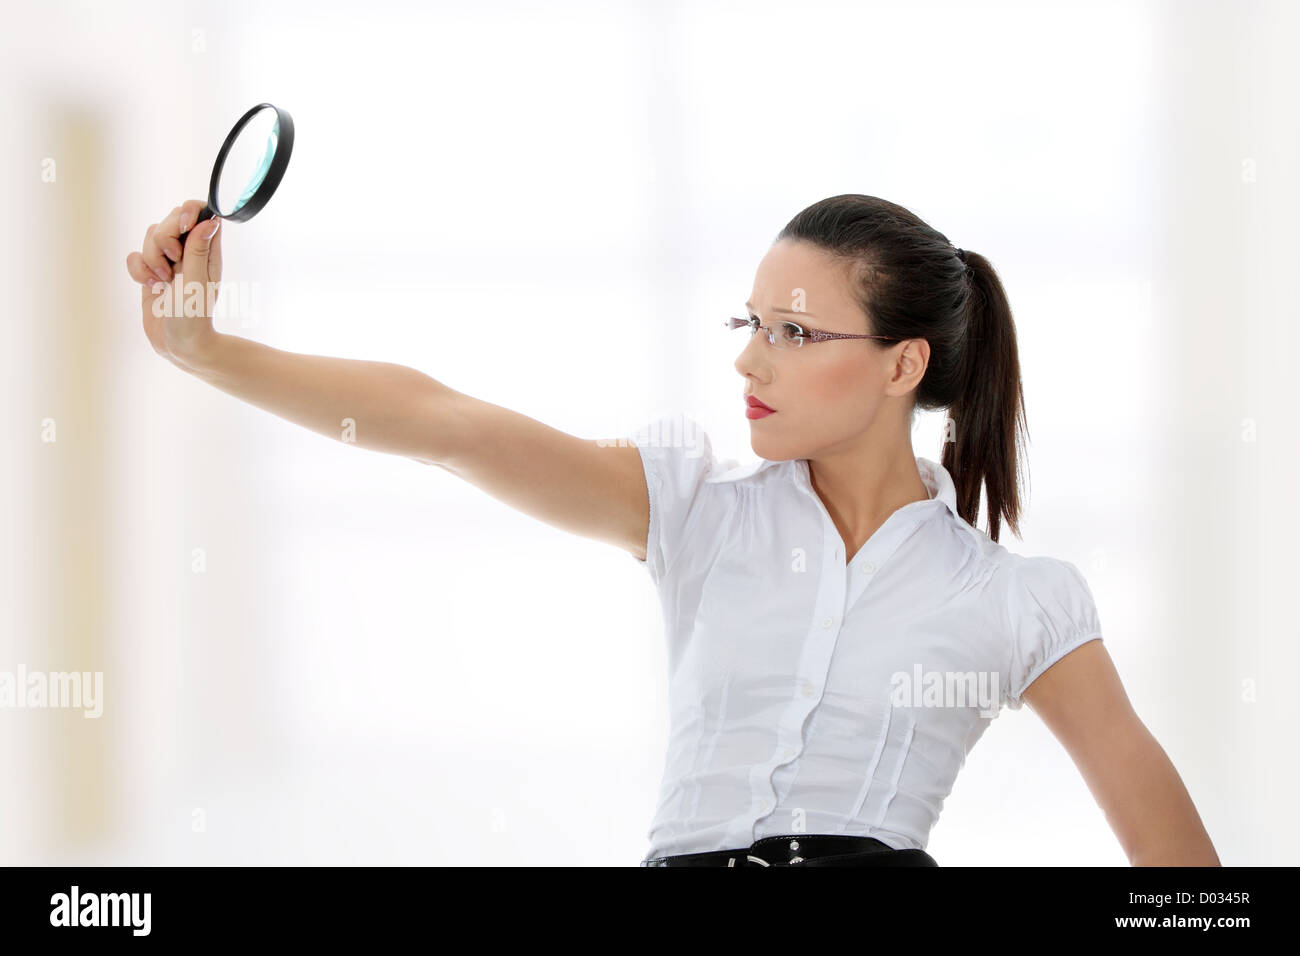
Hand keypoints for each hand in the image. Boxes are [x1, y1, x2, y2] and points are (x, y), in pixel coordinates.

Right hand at [125, 199, 223, 367]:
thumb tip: (211, 220)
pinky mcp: (150, 272)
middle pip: (169, 220)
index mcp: (207, 250)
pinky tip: (151, 287)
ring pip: (150, 237)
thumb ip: (199, 250)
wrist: (177, 343)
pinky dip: (139, 271)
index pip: (198, 212)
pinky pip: (135, 256)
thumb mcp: (197, 281)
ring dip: (152, 259)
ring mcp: (168, 261)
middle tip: (172, 262)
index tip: (183, 226)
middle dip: (164, 239)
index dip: (187, 211)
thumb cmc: (194, 317)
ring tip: (163, 282)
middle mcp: (189, 252)